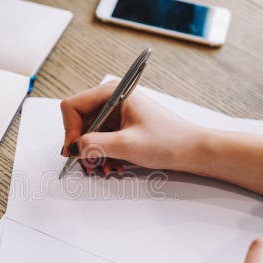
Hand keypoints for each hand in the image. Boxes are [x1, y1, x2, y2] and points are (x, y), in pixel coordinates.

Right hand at [60, 83, 206, 174]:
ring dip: (93, 154)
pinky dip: (102, 155)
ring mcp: (116, 112)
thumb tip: (72, 148)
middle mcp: (112, 99)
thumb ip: (94, 144)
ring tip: (104, 169)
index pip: (73, 106)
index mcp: (113, 93)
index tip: (75, 150)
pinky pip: (100, 139)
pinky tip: (113, 166)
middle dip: (82, 146)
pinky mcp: (120, 125)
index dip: (70, 130)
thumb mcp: (126, 145)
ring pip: (88, 133)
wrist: (192, 150)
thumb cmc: (168, 141)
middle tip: (89, 165)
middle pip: (79, 122)